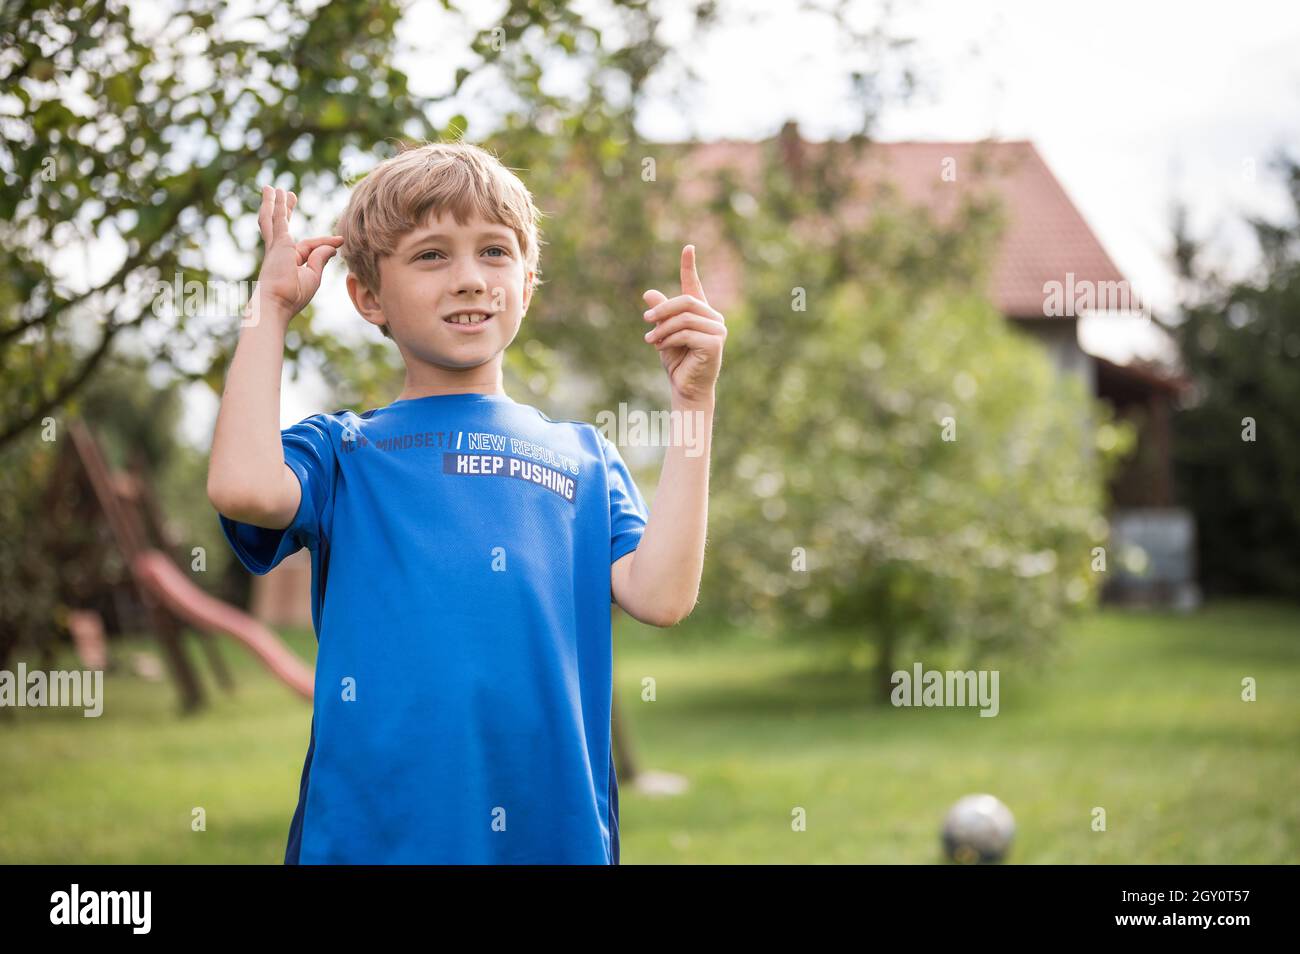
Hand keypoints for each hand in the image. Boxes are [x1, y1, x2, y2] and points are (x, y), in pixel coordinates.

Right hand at [246, 186, 342, 325]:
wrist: (277, 303)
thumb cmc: (293, 296)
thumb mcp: (313, 276)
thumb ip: (320, 258)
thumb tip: (333, 247)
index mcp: (289, 262)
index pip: (310, 247)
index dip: (326, 243)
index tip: (340, 240)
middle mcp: (279, 252)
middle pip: (280, 226)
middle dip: (284, 210)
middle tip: (287, 195)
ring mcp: (277, 246)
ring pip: (273, 219)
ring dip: (274, 203)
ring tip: (273, 188)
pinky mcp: (278, 243)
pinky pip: (278, 220)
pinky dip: (278, 206)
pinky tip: (277, 193)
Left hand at [642, 245, 725, 403]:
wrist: (686, 387)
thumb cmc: (677, 362)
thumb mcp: (663, 334)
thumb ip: (660, 314)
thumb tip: (648, 293)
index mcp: (701, 313)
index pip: (694, 286)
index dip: (690, 266)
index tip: (688, 248)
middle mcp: (713, 318)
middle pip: (686, 301)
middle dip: (663, 309)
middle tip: (645, 320)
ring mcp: (718, 330)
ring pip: (684, 318)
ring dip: (663, 328)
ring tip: (650, 340)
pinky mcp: (715, 343)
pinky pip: (686, 333)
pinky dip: (669, 339)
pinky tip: (661, 348)